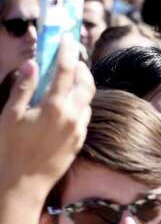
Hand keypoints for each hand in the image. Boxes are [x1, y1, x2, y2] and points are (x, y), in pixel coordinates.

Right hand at [0, 36, 94, 195]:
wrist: (22, 183)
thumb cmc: (10, 148)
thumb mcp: (10, 114)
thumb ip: (23, 87)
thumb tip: (32, 63)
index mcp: (55, 106)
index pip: (66, 71)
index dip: (67, 52)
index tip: (67, 40)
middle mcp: (73, 116)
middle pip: (86, 84)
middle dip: (80, 68)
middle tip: (70, 59)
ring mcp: (78, 130)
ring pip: (87, 100)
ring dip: (80, 87)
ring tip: (66, 81)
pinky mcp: (79, 142)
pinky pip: (84, 117)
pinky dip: (78, 105)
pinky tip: (65, 105)